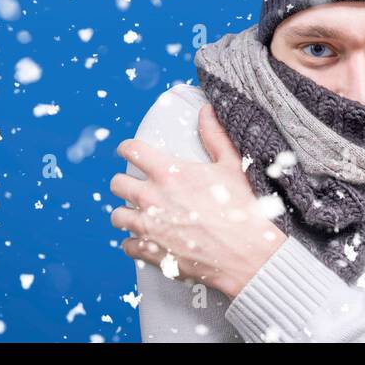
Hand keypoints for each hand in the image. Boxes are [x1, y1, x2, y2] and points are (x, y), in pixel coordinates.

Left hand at [109, 103, 287, 298]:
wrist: (248, 254)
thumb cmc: (242, 208)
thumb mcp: (232, 165)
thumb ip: (214, 135)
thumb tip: (206, 110)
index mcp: (169, 172)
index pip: (131, 150)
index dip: (128, 148)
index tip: (129, 151)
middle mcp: (152, 198)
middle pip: (116, 184)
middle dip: (125, 183)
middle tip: (138, 186)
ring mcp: (148, 227)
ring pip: (117, 216)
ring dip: (127, 214)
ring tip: (140, 215)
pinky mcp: (151, 253)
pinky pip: (127, 245)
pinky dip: (135, 242)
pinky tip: (148, 240)